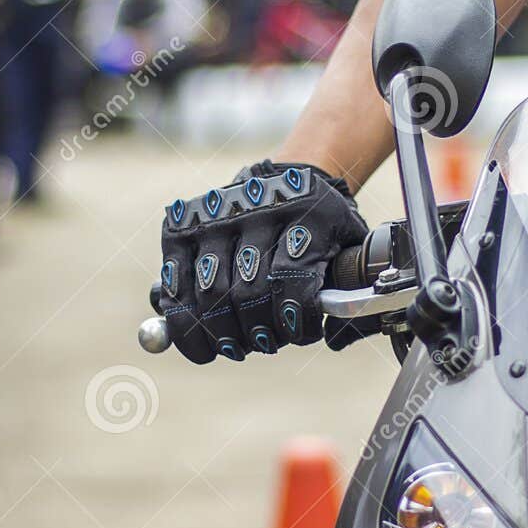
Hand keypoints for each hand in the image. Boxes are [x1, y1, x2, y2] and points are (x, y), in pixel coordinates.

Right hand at [158, 161, 366, 363]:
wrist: (286, 180)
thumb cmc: (320, 225)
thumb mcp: (348, 241)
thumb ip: (351, 284)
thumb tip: (337, 338)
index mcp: (306, 212)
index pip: (290, 280)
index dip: (294, 321)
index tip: (302, 335)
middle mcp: (255, 209)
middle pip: (247, 292)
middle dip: (259, 333)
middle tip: (268, 344)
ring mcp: (214, 217)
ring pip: (210, 294)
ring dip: (223, 335)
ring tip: (237, 348)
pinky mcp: (181, 227)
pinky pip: (175, 285)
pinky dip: (183, 322)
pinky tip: (200, 344)